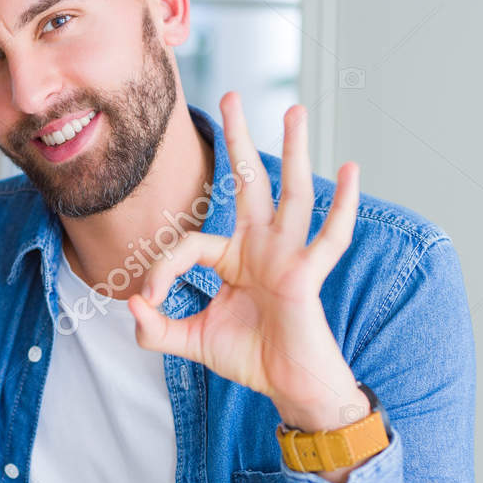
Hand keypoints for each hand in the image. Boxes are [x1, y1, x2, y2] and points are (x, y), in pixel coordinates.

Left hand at [129, 93, 368, 432]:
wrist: (286, 387)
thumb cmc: (249, 358)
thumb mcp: (190, 342)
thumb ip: (156, 328)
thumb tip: (131, 303)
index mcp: (234, 257)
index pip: (189, 245)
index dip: (161, 270)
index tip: (147, 300)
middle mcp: (262, 246)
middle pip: (250, 183)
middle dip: (239, 140)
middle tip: (233, 95)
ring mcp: (288, 255)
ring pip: (292, 194)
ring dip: (294, 151)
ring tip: (296, 110)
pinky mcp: (308, 274)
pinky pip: (330, 237)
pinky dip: (343, 205)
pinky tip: (352, 171)